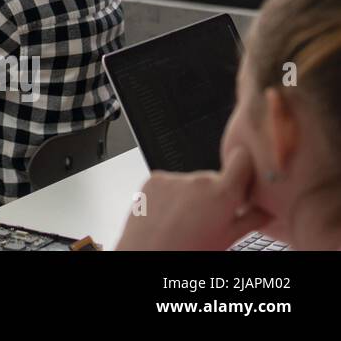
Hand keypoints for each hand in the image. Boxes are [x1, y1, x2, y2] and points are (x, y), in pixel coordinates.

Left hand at [115, 146, 272, 249]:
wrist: (148, 254)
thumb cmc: (187, 251)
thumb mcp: (227, 238)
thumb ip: (251, 219)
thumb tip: (268, 211)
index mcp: (222, 194)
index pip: (242, 160)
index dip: (245, 166)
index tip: (244, 173)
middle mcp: (198, 180)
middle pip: (215, 178)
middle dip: (215, 193)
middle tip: (208, 217)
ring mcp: (174, 178)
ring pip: (191, 182)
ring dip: (192, 195)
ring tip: (185, 220)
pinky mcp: (154, 179)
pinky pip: (170, 182)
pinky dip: (171, 194)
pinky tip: (169, 214)